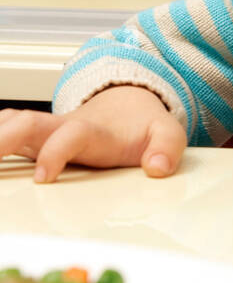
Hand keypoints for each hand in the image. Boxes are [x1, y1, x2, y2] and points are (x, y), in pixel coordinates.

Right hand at [0, 86, 186, 183]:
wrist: (129, 104)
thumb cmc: (142, 125)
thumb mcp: (167, 133)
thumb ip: (167, 148)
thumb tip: (157, 168)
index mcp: (94, 130)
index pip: (70, 136)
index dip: (55, 153)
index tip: (43, 179)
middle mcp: (64, 126)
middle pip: (27, 124)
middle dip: (4, 139)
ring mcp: (47, 131)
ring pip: (11, 124)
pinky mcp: (36, 138)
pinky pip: (7, 130)